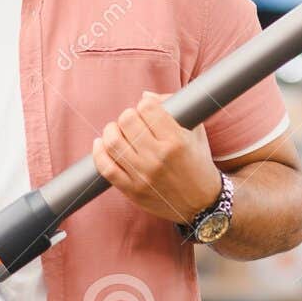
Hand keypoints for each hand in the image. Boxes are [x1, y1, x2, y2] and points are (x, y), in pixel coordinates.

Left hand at [91, 91, 221, 225]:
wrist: (202, 204)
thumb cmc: (198, 163)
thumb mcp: (196, 133)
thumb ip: (174, 110)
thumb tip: (145, 96)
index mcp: (176, 141)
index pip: (147, 108)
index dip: (145, 104)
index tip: (147, 109)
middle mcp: (158, 157)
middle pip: (127, 121)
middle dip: (128, 116)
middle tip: (132, 121)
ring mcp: (144, 175)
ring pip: (113, 142)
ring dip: (111, 131)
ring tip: (116, 131)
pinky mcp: (132, 191)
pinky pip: (106, 168)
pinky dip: (99, 153)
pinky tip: (101, 145)